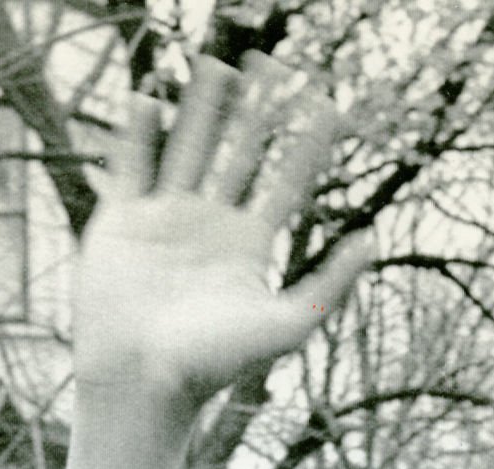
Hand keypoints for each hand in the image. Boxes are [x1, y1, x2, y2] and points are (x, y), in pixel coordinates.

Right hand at [74, 54, 374, 417]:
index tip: (327, 100)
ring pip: (189, 148)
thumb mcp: (287, 324)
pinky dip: (137, 133)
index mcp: (248, 248)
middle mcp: (209, 228)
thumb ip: (331, 282)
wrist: (141, 381)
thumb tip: (373, 238)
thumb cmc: (213, 364)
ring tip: (217, 65)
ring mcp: (164, 221)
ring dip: (202, 108)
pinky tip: (149, 99)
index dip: (307, 141)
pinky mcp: (120, 222)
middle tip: (272, 61)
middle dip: (255, 111)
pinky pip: (132, 166)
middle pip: (238, 153)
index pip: (286, 181)